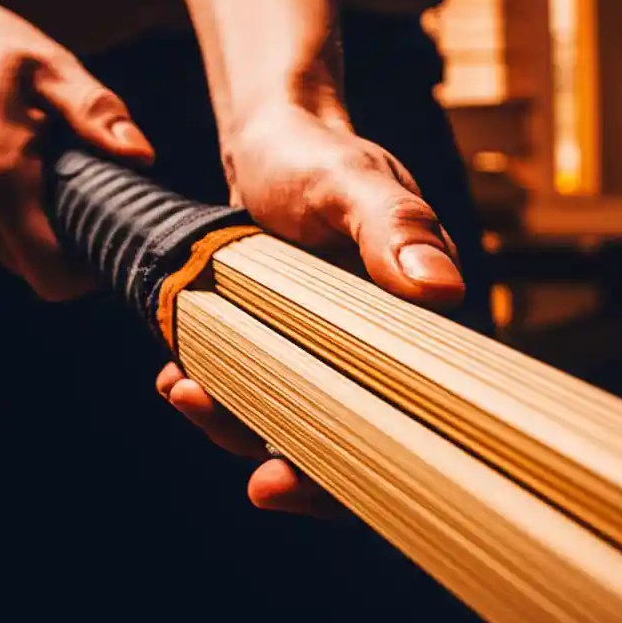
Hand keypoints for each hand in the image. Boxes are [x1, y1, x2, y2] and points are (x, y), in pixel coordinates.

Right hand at [0, 0, 154, 298]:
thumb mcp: (52, 68)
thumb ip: (96, 115)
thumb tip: (142, 156)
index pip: (53, 274)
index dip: (95, 272)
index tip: (125, 238)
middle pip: (41, 272)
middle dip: (79, 247)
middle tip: (107, 199)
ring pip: (21, 260)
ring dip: (52, 234)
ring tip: (66, 179)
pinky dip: (26, 225)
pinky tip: (35, 179)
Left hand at [158, 102, 465, 517]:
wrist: (270, 137)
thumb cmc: (318, 153)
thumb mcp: (353, 180)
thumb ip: (394, 228)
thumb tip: (442, 289)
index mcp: (417, 325)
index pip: (411, 420)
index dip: (364, 471)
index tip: (297, 477)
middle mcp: (375, 350)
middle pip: (353, 445)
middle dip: (302, 475)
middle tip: (258, 485)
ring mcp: (322, 351)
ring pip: (291, 423)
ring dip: (239, 426)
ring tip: (188, 393)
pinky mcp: (277, 343)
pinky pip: (251, 388)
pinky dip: (214, 392)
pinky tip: (178, 375)